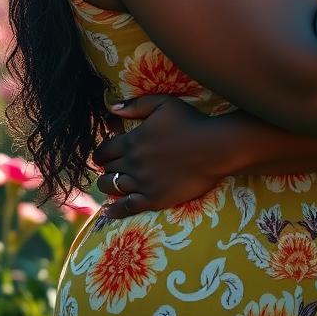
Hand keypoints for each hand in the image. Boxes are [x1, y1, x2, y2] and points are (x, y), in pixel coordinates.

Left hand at [92, 94, 232, 218]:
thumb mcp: (164, 104)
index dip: (101, 152)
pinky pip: (127, 207)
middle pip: (107, 169)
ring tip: (111, 183)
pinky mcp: (154, 199)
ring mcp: (142, 183)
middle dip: (106, 167)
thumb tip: (112, 108)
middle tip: (111, 167)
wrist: (215, 148)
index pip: (104, 150)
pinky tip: (108, 211)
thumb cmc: (191, 122)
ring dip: (108, 185)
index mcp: (132, 141)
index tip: (103, 154)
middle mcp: (133, 164)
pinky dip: (114, 210)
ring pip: (112, 187)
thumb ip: (136, 105)